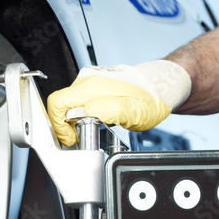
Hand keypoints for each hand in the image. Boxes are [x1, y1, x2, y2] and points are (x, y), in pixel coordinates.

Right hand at [47, 60, 190, 145]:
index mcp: (93, 86)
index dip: (60, 127)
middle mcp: (88, 79)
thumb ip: (110, 111)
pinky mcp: (94, 83)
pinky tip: (95, 119)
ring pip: (68, 103)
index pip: (57, 105)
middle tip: (80, 136)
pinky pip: (78, 99)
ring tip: (91, 128)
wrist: (161, 85)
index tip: (72, 139)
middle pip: (59, 104)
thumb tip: (88, 111)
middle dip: (64, 125)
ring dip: (73, 120)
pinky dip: (81, 113)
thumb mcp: (136, 112)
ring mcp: (90, 79)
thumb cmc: (152, 98)